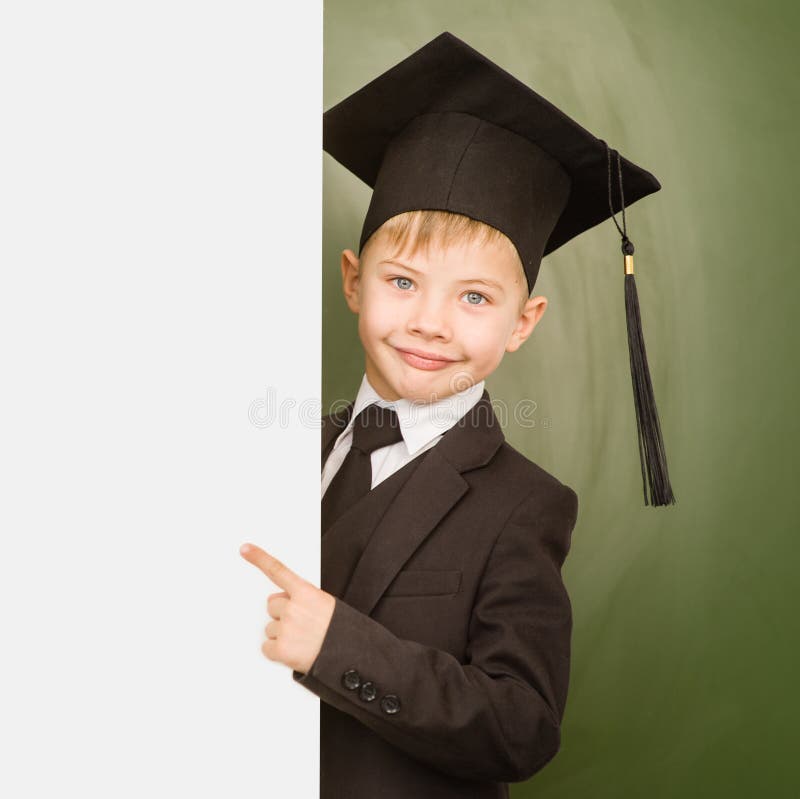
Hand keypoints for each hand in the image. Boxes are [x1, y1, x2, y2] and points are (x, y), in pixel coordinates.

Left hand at [239, 542, 334, 674]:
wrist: (351, 655)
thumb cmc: (339, 630)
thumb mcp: (326, 604)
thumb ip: (302, 598)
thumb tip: (281, 602)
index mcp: (306, 592)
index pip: (278, 570)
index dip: (259, 558)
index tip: (245, 549)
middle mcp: (293, 608)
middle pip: (272, 606)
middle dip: (283, 614)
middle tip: (302, 624)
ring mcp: (286, 628)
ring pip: (270, 628)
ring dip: (282, 634)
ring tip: (303, 640)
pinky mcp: (281, 649)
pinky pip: (267, 647)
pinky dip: (278, 651)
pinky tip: (295, 650)